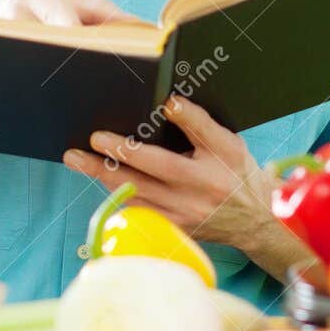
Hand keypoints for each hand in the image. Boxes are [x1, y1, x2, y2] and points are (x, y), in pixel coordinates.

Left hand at [61, 95, 313, 276]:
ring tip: (76, 159)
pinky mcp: (174, 228)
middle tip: (94, 138)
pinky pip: (138, 211)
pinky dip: (115, 194)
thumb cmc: (236, 175)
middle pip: (159, 166)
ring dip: (104, 174)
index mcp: (221, 159)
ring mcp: (185, 212)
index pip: (204, 132)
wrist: (253, 223)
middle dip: (123, 151)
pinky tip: (96, 179)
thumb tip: (168, 103)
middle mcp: (202, 187)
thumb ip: (201, 125)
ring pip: (139, 191)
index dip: (186, 116)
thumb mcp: (230, 144)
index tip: (167, 102)